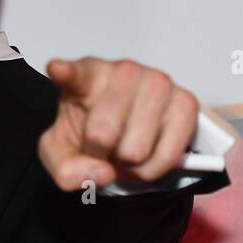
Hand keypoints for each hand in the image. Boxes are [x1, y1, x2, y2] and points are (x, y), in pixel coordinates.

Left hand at [38, 57, 197, 190]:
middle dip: (101, 154)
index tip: (57, 69)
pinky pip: (167, 157)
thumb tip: (102, 173)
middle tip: (104, 147)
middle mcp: (123, 71)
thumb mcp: (63, 153)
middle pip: (102, 134)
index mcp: (86, 76)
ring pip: (136, 151)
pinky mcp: (185, 101)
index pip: (74, 74)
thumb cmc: (90, 132)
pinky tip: (147, 152)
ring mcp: (157, 82)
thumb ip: (67, 168)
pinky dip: (152, 170)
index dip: (65, 73)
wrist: (124, 132)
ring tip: (125, 147)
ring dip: (128, 164)